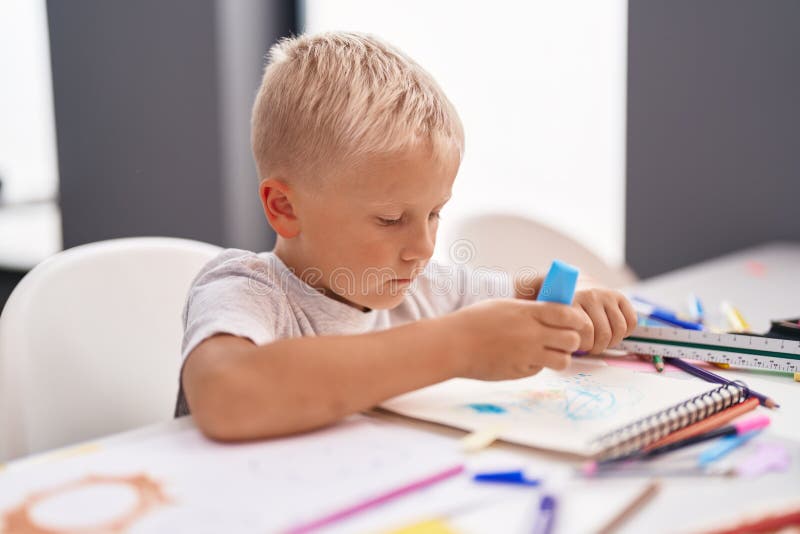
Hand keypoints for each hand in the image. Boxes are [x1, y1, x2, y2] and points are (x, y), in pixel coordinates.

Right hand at [442, 299, 585, 379]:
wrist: (454, 344)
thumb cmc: (475, 321)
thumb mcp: (505, 305)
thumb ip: (531, 310)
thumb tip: (553, 313)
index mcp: (528, 313)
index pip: (569, 315)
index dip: (577, 319)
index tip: (575, 322)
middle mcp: (532, 334)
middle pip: (572, 339)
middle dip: (572, 340)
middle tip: (563, 339)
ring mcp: (527, 355)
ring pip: (563, 360)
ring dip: (559, 356)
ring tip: (548, 352)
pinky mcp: (520, 372)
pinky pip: (540, 370)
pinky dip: (538, 365)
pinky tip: (523, 358)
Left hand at [572, 289, 636, 353]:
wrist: (575, 300)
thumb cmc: (569, 321)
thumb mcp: (563, 327)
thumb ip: (569, 336)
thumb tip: (574, 349)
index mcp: (573, 304)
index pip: (586, 330)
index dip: (586, 345)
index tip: (580, 346)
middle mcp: (590, 297)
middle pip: (605, 333)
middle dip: (599, 347)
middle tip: (593, 347)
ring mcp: (606, 295)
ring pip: (619, 329)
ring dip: (612, 342)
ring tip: (602, 341)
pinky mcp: (619, 297)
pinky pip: (631, 321)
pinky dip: (625, 333)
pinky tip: (614, 333)